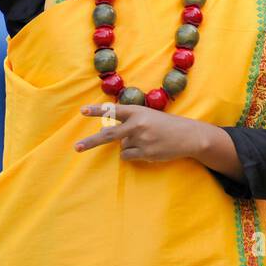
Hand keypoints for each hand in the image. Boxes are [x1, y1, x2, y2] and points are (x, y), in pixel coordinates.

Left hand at [75, 102, 198, 162]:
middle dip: (91, 142)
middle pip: (109, 134)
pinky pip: (128, 156)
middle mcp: (137, 124)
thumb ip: (129, 122)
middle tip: (76, 147)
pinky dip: (134, 154)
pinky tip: (148, 149)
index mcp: (138, 111)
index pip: (114, 110)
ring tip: (147, 141)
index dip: (97, 111)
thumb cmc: (166, 124)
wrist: (188, 136)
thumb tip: (108, 134)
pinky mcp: (145, 152)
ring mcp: (141, 139)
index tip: (82, 111)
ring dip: (130, 145)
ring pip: (122, 147)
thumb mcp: (148, 117)